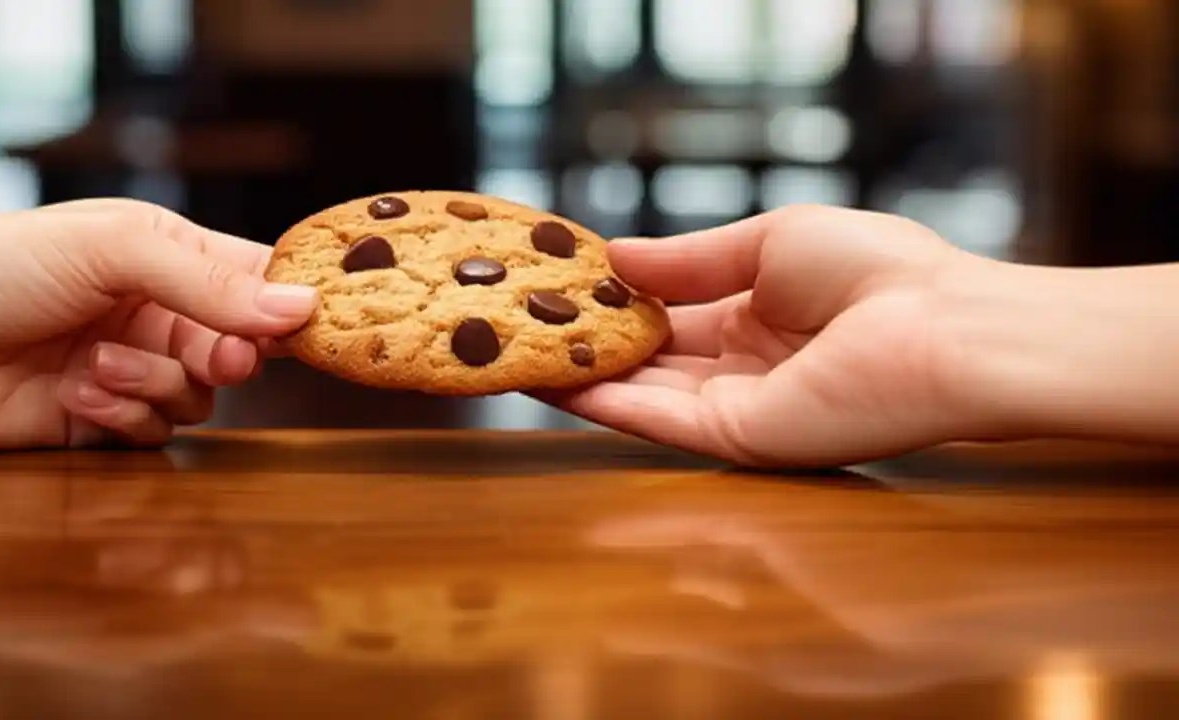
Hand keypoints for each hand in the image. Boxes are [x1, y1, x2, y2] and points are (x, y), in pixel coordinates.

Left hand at [0, 199, 316, 448]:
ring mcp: (129, 368)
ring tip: (96, 365)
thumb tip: (297, 309)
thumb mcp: (108, 249)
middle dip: (226, 355)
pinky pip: (153, 433)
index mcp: (163, 254)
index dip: (282, 304)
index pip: (254, 278)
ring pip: (198, 397)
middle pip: (236, 346)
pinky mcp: (100, 420)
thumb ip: (207, 281)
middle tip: (215, 359)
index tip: (297, 325)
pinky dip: (122, 416)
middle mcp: (154, 312)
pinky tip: (75, 392)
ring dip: (154, 385)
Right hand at [548, 205, 989, 466]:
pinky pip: (655, 420)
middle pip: (646, 359)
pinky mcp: (738, 438)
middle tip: (516, 324)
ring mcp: (737, 407)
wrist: (946, 329)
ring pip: (639, 393)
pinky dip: (600, 403)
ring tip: (508, 352)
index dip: (613, 300)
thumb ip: (689, 260)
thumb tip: (617, 256)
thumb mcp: (769, 241)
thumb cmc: (880, 272)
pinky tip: (549, 379)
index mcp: (758, 316)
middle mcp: (742, 367)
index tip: (556, 285)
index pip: (668, 314)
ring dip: (577, 375)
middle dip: (585, 343)